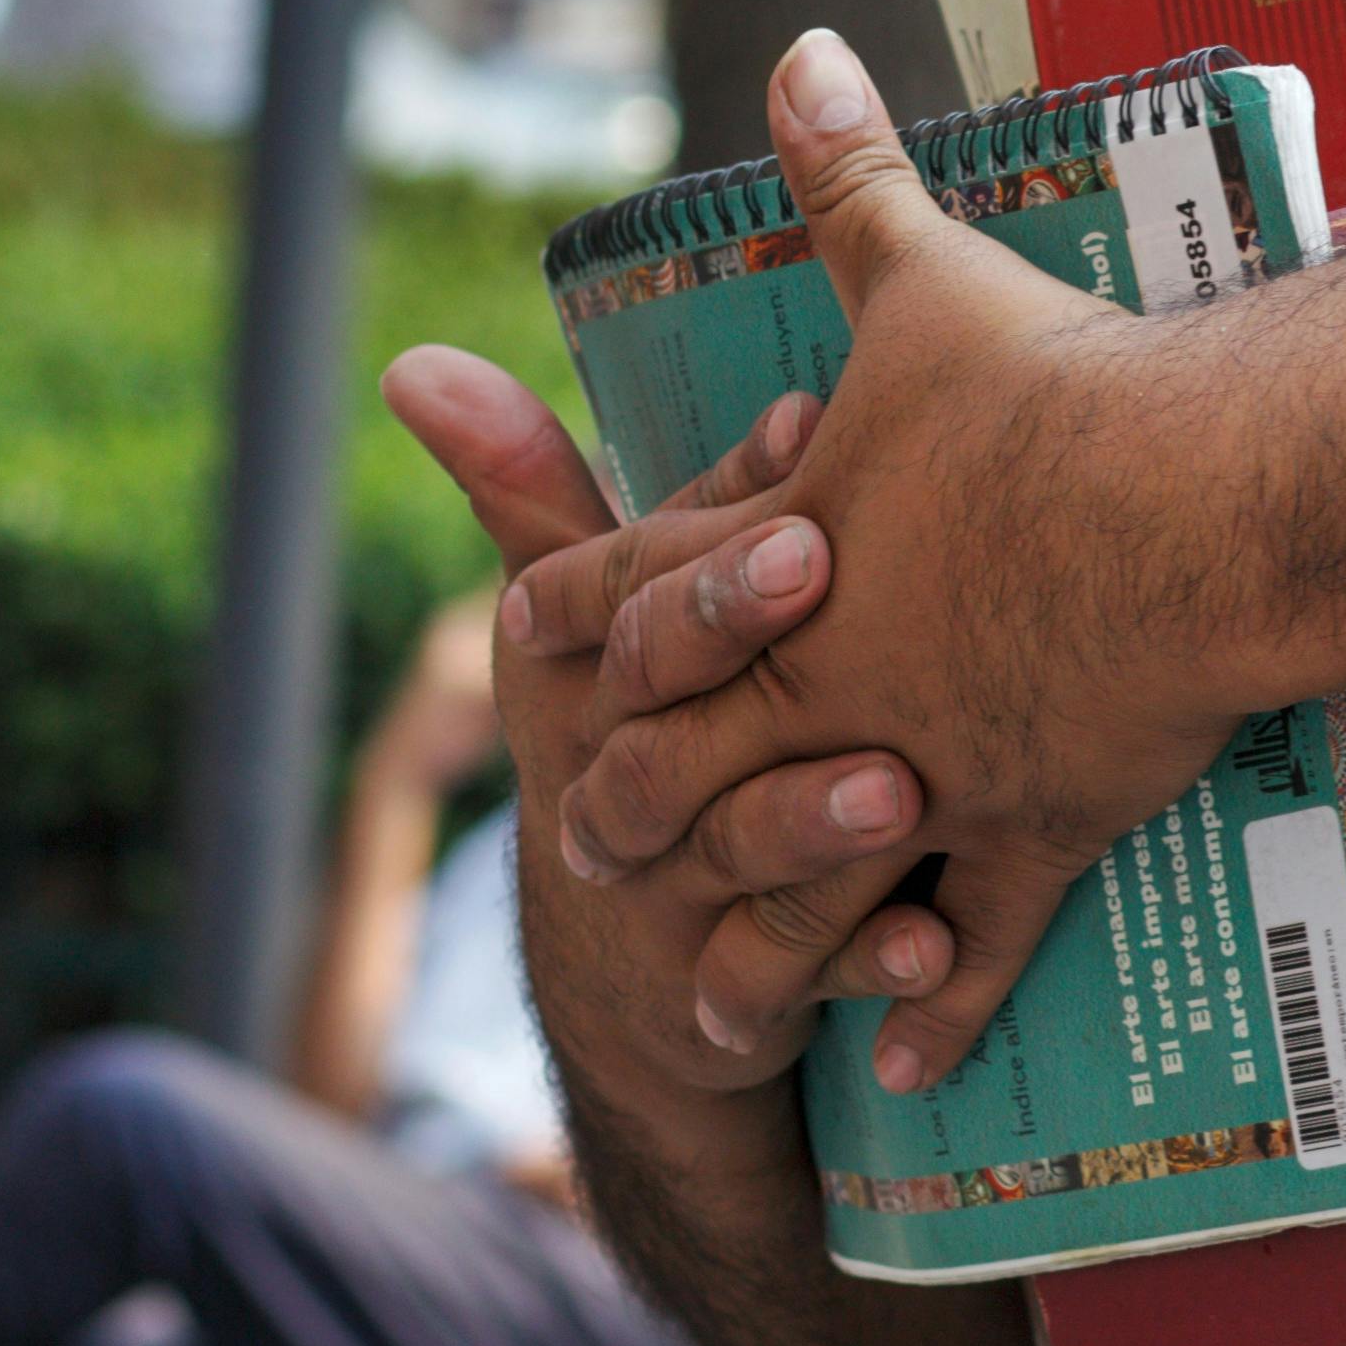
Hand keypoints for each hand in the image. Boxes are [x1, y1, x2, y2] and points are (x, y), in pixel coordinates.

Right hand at [377, 345, 957, 1097]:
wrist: (630, 971)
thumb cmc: (629, 735)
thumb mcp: (568, 625)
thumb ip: (529, 489)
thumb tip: (412, 361)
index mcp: (586, 679)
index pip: (631, 591)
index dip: (701, 523)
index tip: (805, 428)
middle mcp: (620, 780)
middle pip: (662, 708)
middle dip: (730, 636)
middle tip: (821, 562)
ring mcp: (681, 890)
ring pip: (736, 849)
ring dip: (810, 820)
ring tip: (899, 785)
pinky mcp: (745, 984)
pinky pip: (805, 974)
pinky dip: (865, 959)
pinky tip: (933, 937)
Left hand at [501, 30, 1267, 1089]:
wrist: (1203, 508)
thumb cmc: (1060, 392)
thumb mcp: (925, 272)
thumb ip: (844, 174)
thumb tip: (794, 44)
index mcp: (785, 553)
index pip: (641, 589)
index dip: (578, 610)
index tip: (526, 635)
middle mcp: (828, 679)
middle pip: (684, 766)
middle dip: (631, 807)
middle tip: (588, 846)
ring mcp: (924, 770)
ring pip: (799, 882)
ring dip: (751, 940)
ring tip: (715, 994)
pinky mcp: (1028, 832)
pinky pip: (968, 947)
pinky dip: (926, 1007)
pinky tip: (893, 1061)